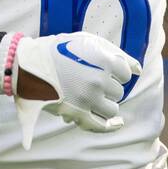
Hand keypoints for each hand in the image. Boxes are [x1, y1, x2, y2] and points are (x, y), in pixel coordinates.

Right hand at [8, 32, 140, 149]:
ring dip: (106, 104)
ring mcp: (89, 100)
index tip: (103, 70)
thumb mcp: (88, 41)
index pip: (126, 73)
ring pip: (112, 109)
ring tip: (93, 97)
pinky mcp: (78, 114)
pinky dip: (111, 127)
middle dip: (108, 88)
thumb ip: (116, 54)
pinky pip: (101, 126)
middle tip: (91, 81)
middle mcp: (99, 81)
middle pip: (118, 92)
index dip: (116, 72)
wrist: (29, 65)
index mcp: (104, 61)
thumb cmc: (59, 50)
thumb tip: (138, 70)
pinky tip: (117, 124)